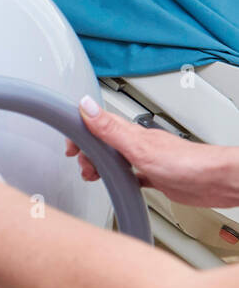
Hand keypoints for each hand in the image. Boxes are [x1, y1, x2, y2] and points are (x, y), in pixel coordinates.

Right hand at [67, 96, 238, 208]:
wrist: (216, 181)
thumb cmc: (186, 164)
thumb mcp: (138, 146)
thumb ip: (109, 128)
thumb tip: (85, 105)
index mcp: (131, 133)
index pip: (96, 124)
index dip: (79, 133)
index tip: (69, 145)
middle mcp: (138, 143)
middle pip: (103, 142)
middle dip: (87, 153)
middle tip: (83, 165)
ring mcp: (147, 159)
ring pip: (115, 158)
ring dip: (100, 165)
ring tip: (92, 174)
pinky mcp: (156, 175)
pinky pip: (132, 173)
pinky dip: (120, 177)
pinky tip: (121, 182)